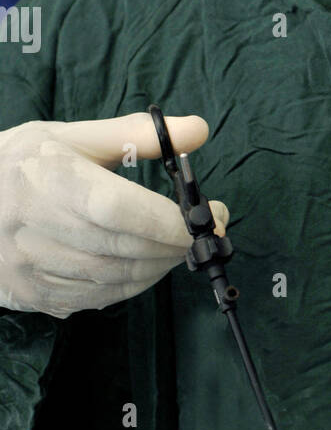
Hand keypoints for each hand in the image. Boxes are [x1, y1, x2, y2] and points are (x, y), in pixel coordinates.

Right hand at [0, 113, 228, 318]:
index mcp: (46, 179)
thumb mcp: (69, 137)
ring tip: (177, 247)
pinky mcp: (31, 294)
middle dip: (174, 245)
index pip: (116, 209)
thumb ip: (136, 135)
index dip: (168, 220)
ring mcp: (29, 268)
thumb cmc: (21, 163)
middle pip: (121, 249)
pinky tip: (145, 266)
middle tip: (202, 233)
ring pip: (112, 280)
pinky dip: (131, 286)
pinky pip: (95, 299)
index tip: (209, 216)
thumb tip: (198, 130)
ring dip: (158, 268)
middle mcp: (33, 228)